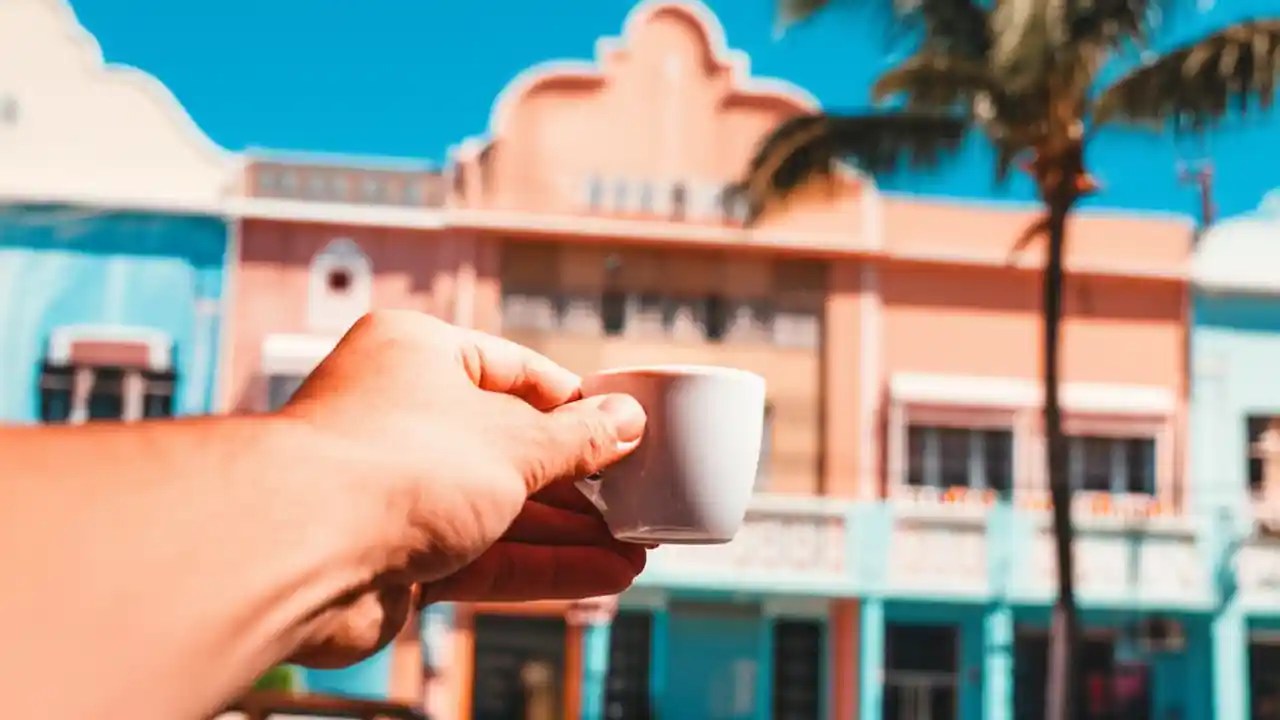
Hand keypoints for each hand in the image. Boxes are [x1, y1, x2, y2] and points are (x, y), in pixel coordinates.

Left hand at [278, 310, 647, 667]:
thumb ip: (576, 440)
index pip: (511, 370)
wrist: (298, 552)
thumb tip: (624, 422)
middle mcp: (400, 417)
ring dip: (567, 531)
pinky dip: (541, 567)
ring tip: (635, 546)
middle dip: (576, 480)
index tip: (621, 427)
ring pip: (498, 509)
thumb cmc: (394, 463)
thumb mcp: (512, 443)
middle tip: (635, 498)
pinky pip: (482, 557)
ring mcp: (395, 491)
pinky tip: (602, 576)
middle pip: (508, 447)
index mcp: (417, 355)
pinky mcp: (394, 558)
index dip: (571, 403)